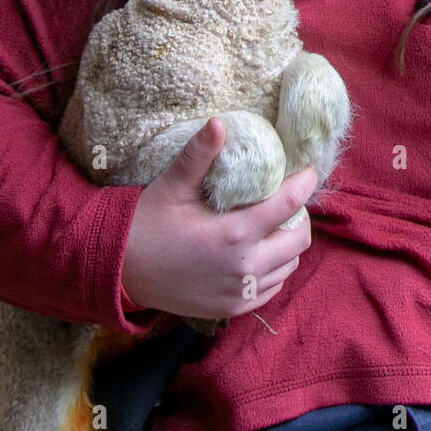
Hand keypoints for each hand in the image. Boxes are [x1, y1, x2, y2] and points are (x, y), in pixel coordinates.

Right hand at [122, 117, 316, 320]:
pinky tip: (258, 252)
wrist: (122, 271)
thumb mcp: (173, 185)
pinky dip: (275, 269)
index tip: (308, 171)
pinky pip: (273, 287)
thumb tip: (219, 121)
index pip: (290, 204)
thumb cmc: (148, 223)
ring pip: (290, 265)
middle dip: (300, 216)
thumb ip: (199, 154)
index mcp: (235, 234)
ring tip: (272, 225)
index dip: (306, 183)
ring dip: (288, 243)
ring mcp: (240, 292)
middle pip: (300, 240)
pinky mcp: (233, 308)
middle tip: (285, 200)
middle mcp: (244, 267)